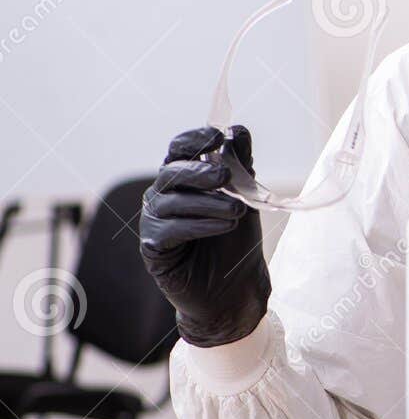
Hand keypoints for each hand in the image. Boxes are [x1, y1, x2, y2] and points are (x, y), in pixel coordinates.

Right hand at [140, 126, 271, 347]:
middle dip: (200, 172)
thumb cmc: (236, 240)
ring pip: (172, 202)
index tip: (216, 135)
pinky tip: (222, 227)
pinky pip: (170, 230)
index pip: (179, 149)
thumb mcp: (245, 198)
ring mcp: (154, 221)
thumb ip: (240, 166)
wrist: (234, 287)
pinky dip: (199, 225)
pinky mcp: (153, 247)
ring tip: (236, 212)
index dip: (193, 140)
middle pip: (172, 173)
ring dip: (208, 204)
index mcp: (183, 178)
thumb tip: (238, 131)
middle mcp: (163, 195)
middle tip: (225, 177)